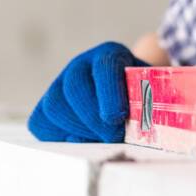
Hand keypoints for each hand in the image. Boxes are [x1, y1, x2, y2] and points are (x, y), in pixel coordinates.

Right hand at [28, 41, 148, 142]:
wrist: (129, 93)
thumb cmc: (144, 96)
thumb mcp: (154, 91)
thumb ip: (152, 101)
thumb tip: (148, 121)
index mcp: (110, 54)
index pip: (105, 66)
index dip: (109, 94)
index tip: (117, 118)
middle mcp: (81, 64)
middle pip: (74, 87)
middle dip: (93, 118)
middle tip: (112, 137)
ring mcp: (60, 83)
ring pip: (54, 107)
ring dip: (78, 130)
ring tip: (100, 141)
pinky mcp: (47, 105)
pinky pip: (41, 123)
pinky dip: (59, 137)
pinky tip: (82, 141)